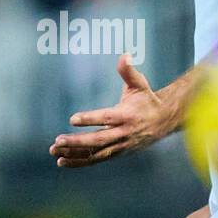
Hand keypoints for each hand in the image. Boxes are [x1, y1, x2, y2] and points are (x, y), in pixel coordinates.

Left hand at [50, 54, 173, 167]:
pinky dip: (80, 162)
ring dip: (74, 154)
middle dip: (77, 142)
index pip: (107, 118)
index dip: (90, 119)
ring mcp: (120, 146)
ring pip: (96, 153)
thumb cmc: (147, 99)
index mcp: (127, 115)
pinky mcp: (117, 153)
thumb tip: (125, 55)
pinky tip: (63, 161)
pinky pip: (96, 159)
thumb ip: (129, 71)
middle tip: (58, 140)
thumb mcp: (140, 84)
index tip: (72, 118)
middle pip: (98, 140)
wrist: (163, 121)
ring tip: (54, 151)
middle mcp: (123, 133)